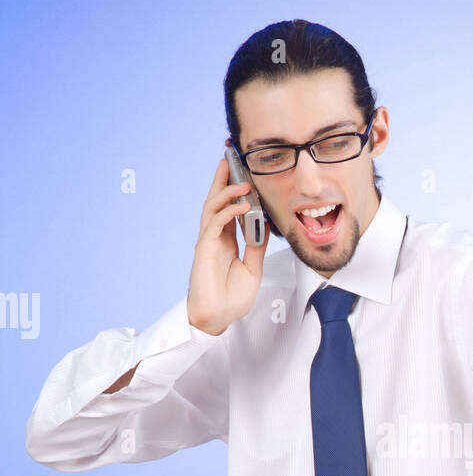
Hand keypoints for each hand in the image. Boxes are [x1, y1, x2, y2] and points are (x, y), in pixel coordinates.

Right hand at [187, 156, 268, 335]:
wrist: (217, 318)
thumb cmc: (230, 298)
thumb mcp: (252, 268)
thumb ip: (256, 247)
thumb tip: (265, 226)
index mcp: (225, 240)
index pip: (229, 208)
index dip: (235, 190)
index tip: (245, 173)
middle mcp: (214, 237)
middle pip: (217, 200)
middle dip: (223, 178)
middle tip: (230, 157)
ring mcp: (208, 242)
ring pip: (213, 207)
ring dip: (228, 192)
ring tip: (245, 182)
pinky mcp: (204, 249)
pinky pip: (216, 224)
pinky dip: (229, 212)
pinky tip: (243, 206)